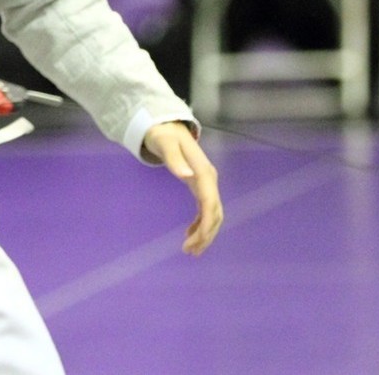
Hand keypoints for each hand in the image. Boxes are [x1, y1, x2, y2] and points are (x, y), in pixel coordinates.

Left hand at [142, 121, 222, 255]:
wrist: (166, 127)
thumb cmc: (164, 136)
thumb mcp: (165, 144)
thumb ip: (174, 160)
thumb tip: (185, 176)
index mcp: (204, 173)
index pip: (210, 203)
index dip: (206, 224)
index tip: (197, 242)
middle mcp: (209, 180)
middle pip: (215, 213)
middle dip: (206, 234)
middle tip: (190, 252)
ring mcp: (206, 184)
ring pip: (212, 214)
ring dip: (204, 233)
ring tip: (190, 250)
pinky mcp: (200, 186)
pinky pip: (204, 209)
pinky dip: (200, 224)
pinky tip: (189, 234)